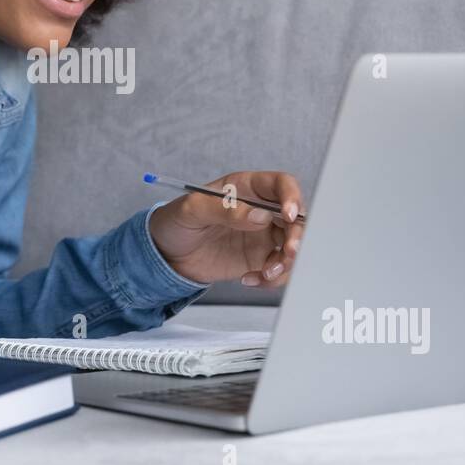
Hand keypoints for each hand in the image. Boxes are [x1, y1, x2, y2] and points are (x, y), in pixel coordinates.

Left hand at [147, 171, 305, 288]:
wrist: (167, 254)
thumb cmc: (177, 221)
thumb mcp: (193, 210)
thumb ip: (225, 210)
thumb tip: (259, 216)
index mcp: (247, 188)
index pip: (281, 184)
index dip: (292, 197)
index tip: (289, 215)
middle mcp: (261, 210)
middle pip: (296, 218)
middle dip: (297, 236)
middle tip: (288, 252)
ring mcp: (263, 236)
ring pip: (293, 246)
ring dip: (287, 262)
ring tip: (266, 272)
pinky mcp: (259, 259)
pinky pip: (279, 269)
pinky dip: (272, 279)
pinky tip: (249, 279)